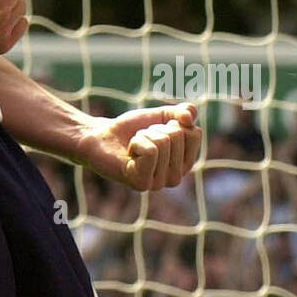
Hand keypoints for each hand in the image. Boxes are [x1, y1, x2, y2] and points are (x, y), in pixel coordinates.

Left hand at [77, 104, 202, 190]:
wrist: (101, 136)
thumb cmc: (131, 129)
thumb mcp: (161, 115)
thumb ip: (182, 112)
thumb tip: (190, 118)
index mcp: (185, 162)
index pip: (194, 132)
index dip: (172, 122)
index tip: (157, 129)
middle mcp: (176, 177)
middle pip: (177, 135)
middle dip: (155, 128)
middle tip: (141, 138)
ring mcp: (159, 183)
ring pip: (162, 142)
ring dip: (143, 135)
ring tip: (134, 145)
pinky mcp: (141, 183)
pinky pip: (150, 152)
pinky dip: (136, 143)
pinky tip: (129, 154)